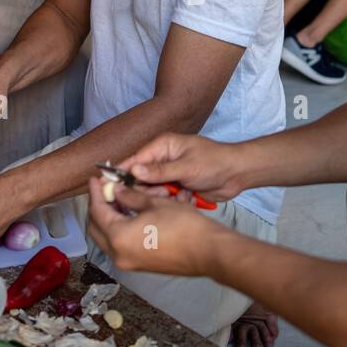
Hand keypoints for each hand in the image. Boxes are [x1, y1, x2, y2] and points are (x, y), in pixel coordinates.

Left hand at [86, 177, 224, 276]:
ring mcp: (129, 263)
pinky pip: (119, 246)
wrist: (207, 251)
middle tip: (103, 190)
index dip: (96, 193)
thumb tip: (117, 191)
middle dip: (97, 207)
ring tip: (117, 200)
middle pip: (96, 228)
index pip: (98, 211)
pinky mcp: (139, 265)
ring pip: (106, 238)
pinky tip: (128, 215)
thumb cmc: (184, 226)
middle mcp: (119, 255)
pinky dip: (118, 230)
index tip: (95, 180)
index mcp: (119, 237)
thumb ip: (130, 196)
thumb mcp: (154, 203)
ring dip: (107, 219)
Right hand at [119, 133, 251, 203]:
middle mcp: (163, 158)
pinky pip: (163, 197)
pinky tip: (185, 198)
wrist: (238, 174)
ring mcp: (169, 173)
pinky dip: (171, 201)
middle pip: (140, 177)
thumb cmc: (215, 162)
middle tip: (161, 193)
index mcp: (163, 146)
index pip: (135, 159)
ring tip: (177, 194)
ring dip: (161, 196)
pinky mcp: (176, 186)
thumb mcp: (187, 166)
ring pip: (151, 190)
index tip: (108, 185)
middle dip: (147, 189)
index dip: (122, 173)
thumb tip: (134, 170)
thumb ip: (160, 171)